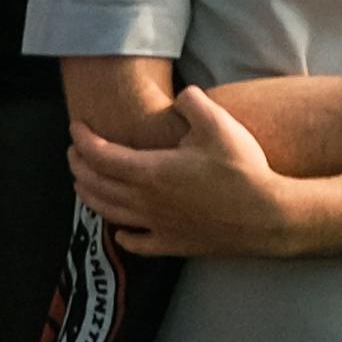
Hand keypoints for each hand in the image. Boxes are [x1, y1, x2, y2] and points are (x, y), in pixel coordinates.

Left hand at [71, 89, 303, 258]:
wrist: (267, 216)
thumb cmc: (242, 170)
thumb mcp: (218, 122)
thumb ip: (192, 101)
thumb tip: (180, 96)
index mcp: (150, 171)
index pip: (100, 155)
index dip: (82, 140)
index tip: (75, 127)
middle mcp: (146, 202)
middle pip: (97, 185)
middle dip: (79, 166)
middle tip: (74, 152)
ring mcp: (158, 226)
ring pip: (109, 213)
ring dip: (90, 196)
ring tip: (83, 184)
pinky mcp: (174, 245)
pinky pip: (137, 243)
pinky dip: (122, 234)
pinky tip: (121, 229)